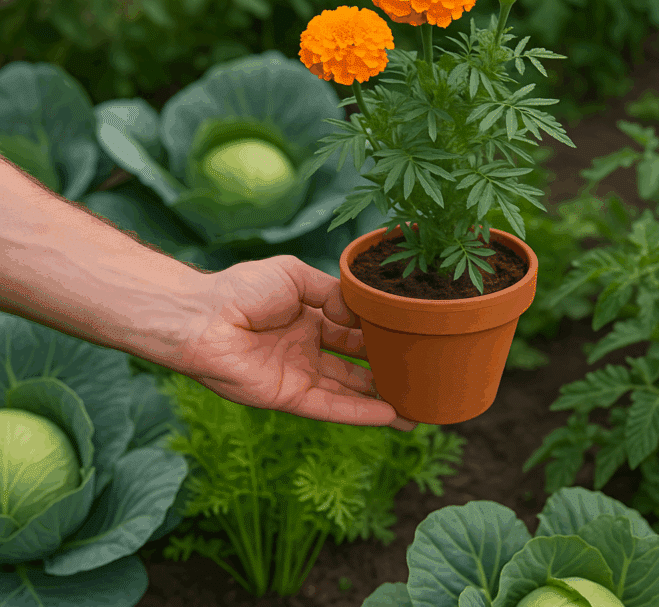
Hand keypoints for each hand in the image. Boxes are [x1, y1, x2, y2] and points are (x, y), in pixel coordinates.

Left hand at [177, 254, 416, 430]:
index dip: (381, 336)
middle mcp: (308, 350)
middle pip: (357, 366)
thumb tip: (361, 314)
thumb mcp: (295, 275)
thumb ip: (332, 292)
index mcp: (309, 319)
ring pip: (350, 391)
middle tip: (424, 377)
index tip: (412, 338)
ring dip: (383, 399)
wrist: (201, 317)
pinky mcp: (289, 397)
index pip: (354, 331)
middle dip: (388, 373)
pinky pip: (331, 407)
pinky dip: (361, 413)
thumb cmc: (240, 289)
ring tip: (420, 406)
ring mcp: (299, 376)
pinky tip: (391, 415)